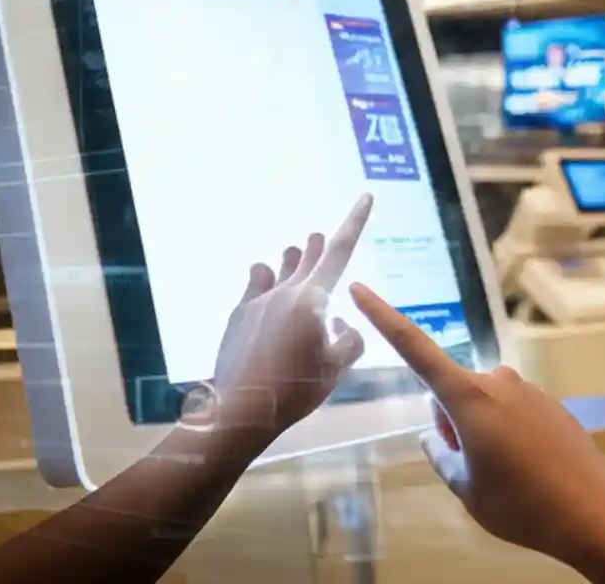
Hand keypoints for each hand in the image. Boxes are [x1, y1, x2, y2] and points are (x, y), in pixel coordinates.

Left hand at [211, 194, 372, 436]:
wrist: (243, 408)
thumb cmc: (297, 389)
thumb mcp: (337, 369)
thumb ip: (350, 342)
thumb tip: (347, 326)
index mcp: (314, 299)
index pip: (341, 250)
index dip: (355, 221)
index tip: (365, 196)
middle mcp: (286, 290)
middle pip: (309, 256)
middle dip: (319, 245)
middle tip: (320, 236)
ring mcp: (258, 300)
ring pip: (279, 268)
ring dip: (292, 260)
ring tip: (295, 251)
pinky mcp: (239, 314)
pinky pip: (255, 284)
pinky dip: (264, 278)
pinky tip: (264, 276)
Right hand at [349, 284, 604, 565]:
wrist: (592, 512)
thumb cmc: (520, 504)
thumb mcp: (464, 486)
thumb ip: (440, 454)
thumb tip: (434, 433)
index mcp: (468, 397)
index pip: (414, 349)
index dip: (383, 317)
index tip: (359, 288)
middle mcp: (497, 382)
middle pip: (452, 391)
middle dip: (451, 420)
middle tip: (475, 465)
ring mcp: (528, 390)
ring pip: (483, 402)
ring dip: (481, 427)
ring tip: (506, 473)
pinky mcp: (550, 402)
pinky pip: (512, 410)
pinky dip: (508, 432)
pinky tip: (529, 467)